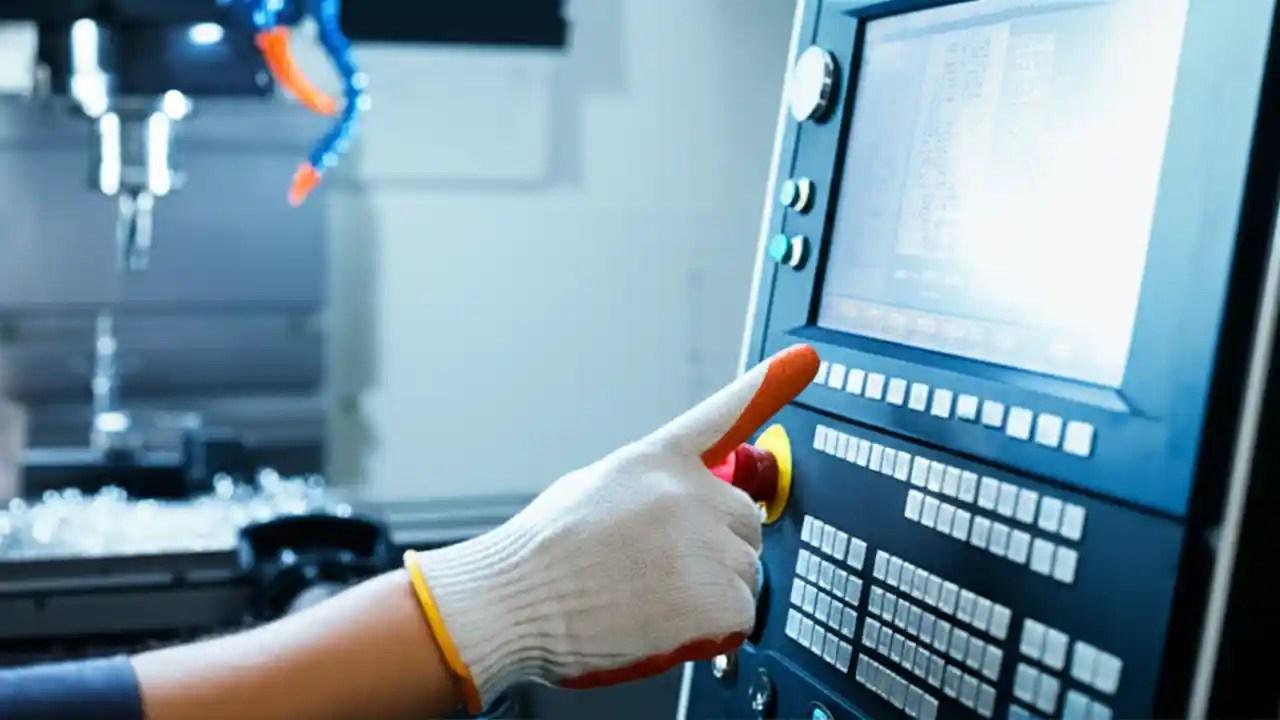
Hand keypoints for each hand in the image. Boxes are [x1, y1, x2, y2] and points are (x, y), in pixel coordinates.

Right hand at [405, 344, 818, 711]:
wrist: (512, 605)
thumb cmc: (539, 558)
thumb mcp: (591, 489)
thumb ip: (646, 487)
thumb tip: (675, 502)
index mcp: (655, 461)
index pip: (722, 415)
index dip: (766, 386)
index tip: (806, 360)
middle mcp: (686, 494)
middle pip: (744, 521)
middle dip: (719, 548)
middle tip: (667, 571)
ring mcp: (702, 544)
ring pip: (745, 572)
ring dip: (713, 591)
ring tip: (652, 600)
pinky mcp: (713, 597)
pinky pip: (740, 615)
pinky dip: (713, 629)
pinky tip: (665, 624)